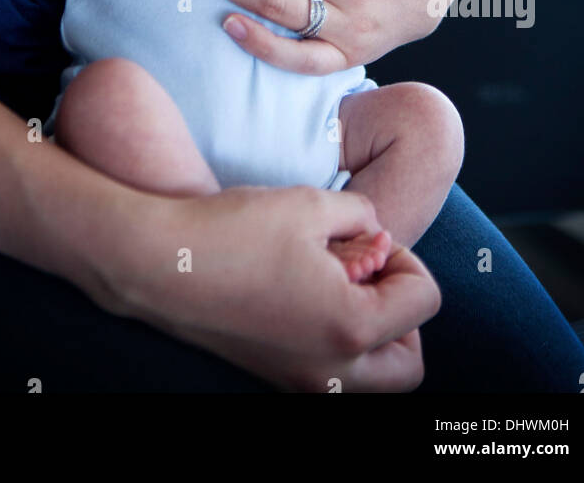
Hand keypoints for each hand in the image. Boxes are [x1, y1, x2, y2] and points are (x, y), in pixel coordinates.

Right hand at [104, 183, 440, 392]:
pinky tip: (305, 291)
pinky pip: (332, 373)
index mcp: (350, 328)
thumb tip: (375, 233)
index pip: (423, 301)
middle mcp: (331, 371)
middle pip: (409, 363)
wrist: (160, 262)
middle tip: (370, 272)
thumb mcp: (312, 203)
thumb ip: (363, 216)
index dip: (405, 258)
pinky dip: (336, 339)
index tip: (368, 238)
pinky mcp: (273, 374)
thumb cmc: (234, 230)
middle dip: (402, 313)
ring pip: (373, 377)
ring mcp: (299, 379)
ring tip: (339, 282)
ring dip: (373, 333)